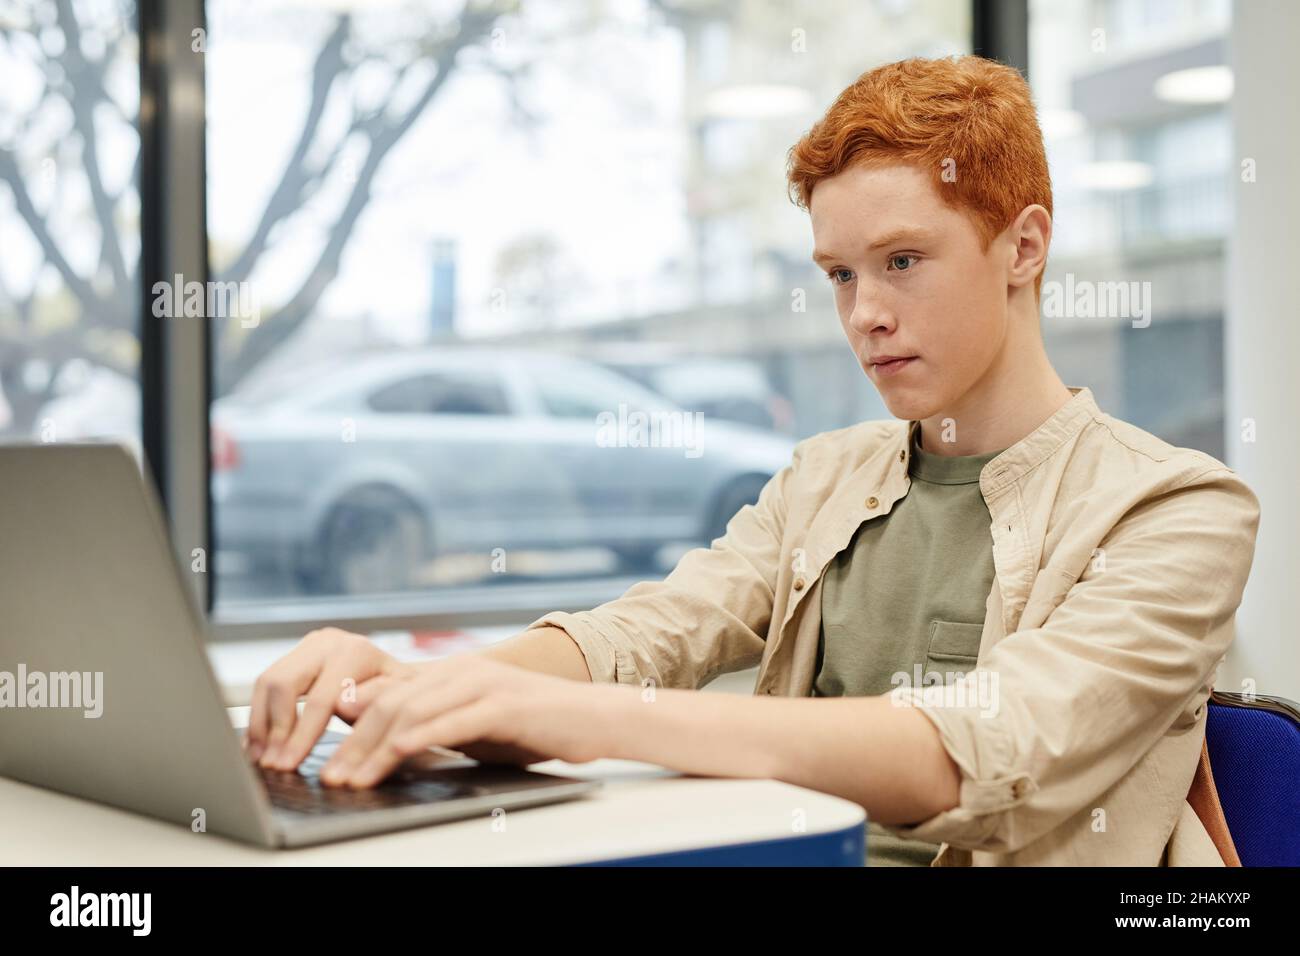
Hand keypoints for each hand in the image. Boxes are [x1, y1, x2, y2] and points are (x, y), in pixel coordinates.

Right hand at [244, 627, 415, 770]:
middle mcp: (326, 643)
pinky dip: (259, 716)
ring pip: (267, 682)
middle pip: (283, 685)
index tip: (288, 764)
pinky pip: (264, 684)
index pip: (319, 699)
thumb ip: (376, 701)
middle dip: (275, 730)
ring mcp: (306, 647)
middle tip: (271, 764)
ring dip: (261, 724)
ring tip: (261, 758)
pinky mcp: (292, 656)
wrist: (393, 675)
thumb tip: (345, 706)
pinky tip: (259, 744)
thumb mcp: (399, 700)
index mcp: (355, 652)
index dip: (300, 736)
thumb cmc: (397, 694)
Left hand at [318, 654, 615, 787]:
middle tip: (330, 777)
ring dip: (376, 748)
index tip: (328, 764)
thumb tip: (387, 742)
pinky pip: (452, 719)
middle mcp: (462, 671)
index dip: (352, 731)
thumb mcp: (478, 727)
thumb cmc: (538, 727)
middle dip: (354, 743)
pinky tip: (396, 753)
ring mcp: (483, 684)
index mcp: (452, 673)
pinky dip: (420, 736)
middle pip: (391, 703)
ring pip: (413, 711)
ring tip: (354, 778)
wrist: (596, 718)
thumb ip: (437, 727)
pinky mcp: (505, 703)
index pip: (388, 698)